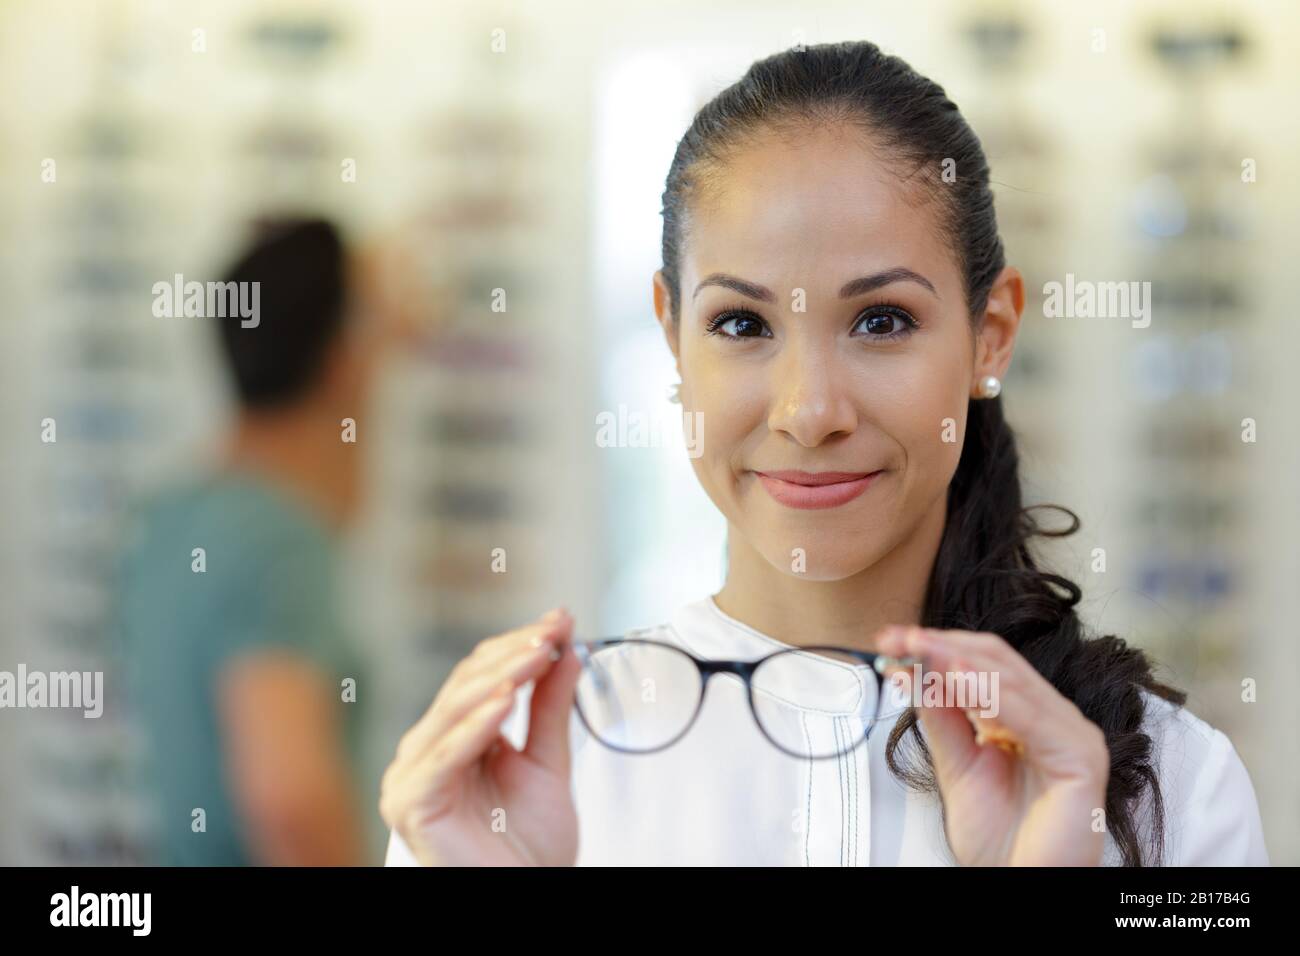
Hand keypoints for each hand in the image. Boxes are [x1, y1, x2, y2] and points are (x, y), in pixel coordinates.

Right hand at [379, 608, 582, 864]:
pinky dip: (475, 726)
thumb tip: (567, 647)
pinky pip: (444, 756)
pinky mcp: (411, 803)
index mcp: (450, 738)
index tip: (561, 620)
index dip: (518, 644)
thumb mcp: (547, 762)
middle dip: (513, 653)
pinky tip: (506, 700)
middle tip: (553, 630)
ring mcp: (411, 776)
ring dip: (500, 678)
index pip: (480, 675)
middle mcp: (424, 751)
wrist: (525, 896)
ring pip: (453, 710)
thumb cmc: (528, 846)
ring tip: (536, 654)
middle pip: (466, 685)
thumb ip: (551, 707)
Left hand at [876, 626, 1110, 865]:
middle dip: (943, 646)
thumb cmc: (1001, 840)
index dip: (939, 645)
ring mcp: (1073, 736)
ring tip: (923, 650)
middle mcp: (1056, 719)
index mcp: (1031, 717)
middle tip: (901, 639)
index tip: (893, 641)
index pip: (986, 663)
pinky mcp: (1081, 759)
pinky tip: (960, 680)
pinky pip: (1033, 719)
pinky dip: (994, 696)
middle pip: (1000, 662)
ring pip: (1013, 682)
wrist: (1019, 885)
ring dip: (961, 662)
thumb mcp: (957, 765)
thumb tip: (915, 669)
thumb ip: (942, 717)